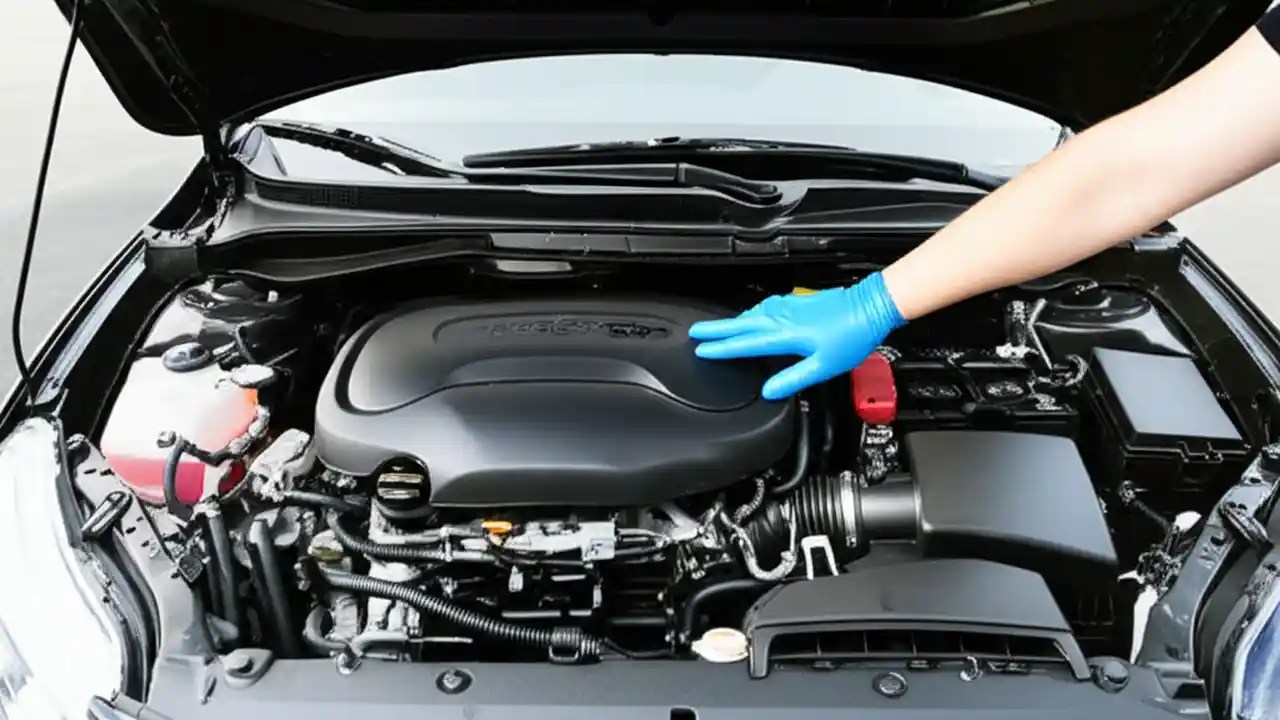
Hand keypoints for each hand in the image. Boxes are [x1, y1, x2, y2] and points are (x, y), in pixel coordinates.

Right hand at [689, 272, 904, 399]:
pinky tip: (755, 313)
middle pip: (742, 324)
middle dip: (717, 329)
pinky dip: (754, 311)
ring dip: (733, 320)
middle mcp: (784, 318)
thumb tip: (769, 391)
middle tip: (696, 331)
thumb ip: (794, 379)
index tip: (703, 350)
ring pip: (753, 313)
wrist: (871, 306)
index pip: (746, 343)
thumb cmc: (852, 336)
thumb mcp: (824, 366)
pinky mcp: (799, 302)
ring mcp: (791, 307)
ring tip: (719, 327)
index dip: (722, 348)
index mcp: (786, 336)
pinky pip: (767, 306)